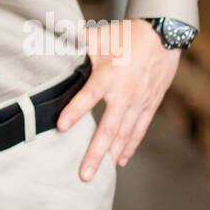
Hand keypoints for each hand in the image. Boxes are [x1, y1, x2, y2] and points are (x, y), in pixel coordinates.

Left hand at [56, 19, 179, 180]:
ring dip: (111, 155)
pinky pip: (139, 130)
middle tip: (85, 174)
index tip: (61, 126)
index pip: (89, 96)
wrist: (162, 36)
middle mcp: (125, 93)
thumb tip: (47, 38)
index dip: (75, 111)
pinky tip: (119, 161)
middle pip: (109, 128)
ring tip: (99, 173)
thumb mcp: (99, 37)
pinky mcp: (150, 105)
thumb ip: (74, 42)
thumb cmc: (125, 36)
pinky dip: (130, 146)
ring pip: (124, 134)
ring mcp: (139, 102)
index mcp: (109, 76)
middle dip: (96, 152)